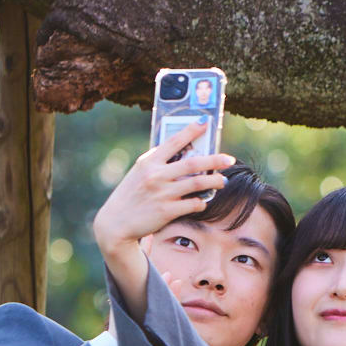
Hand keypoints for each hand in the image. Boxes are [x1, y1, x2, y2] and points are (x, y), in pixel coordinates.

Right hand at [93, 122, 233, 258]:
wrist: (116, 223)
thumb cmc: (131, 195)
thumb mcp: (139, 173)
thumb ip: (157, 161)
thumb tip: (183, 150)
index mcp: (148, 162)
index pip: (173, 142)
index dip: (191, 130)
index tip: (205, 122)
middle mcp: (156, 176)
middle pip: (192, 163)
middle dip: (214, 160)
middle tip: (229, 159)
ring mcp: (162, 193)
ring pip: (197, 184)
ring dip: (214, 181)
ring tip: (223, 181)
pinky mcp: (167, 211)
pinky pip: (193, 204)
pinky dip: (201, 202)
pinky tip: (203, 201)